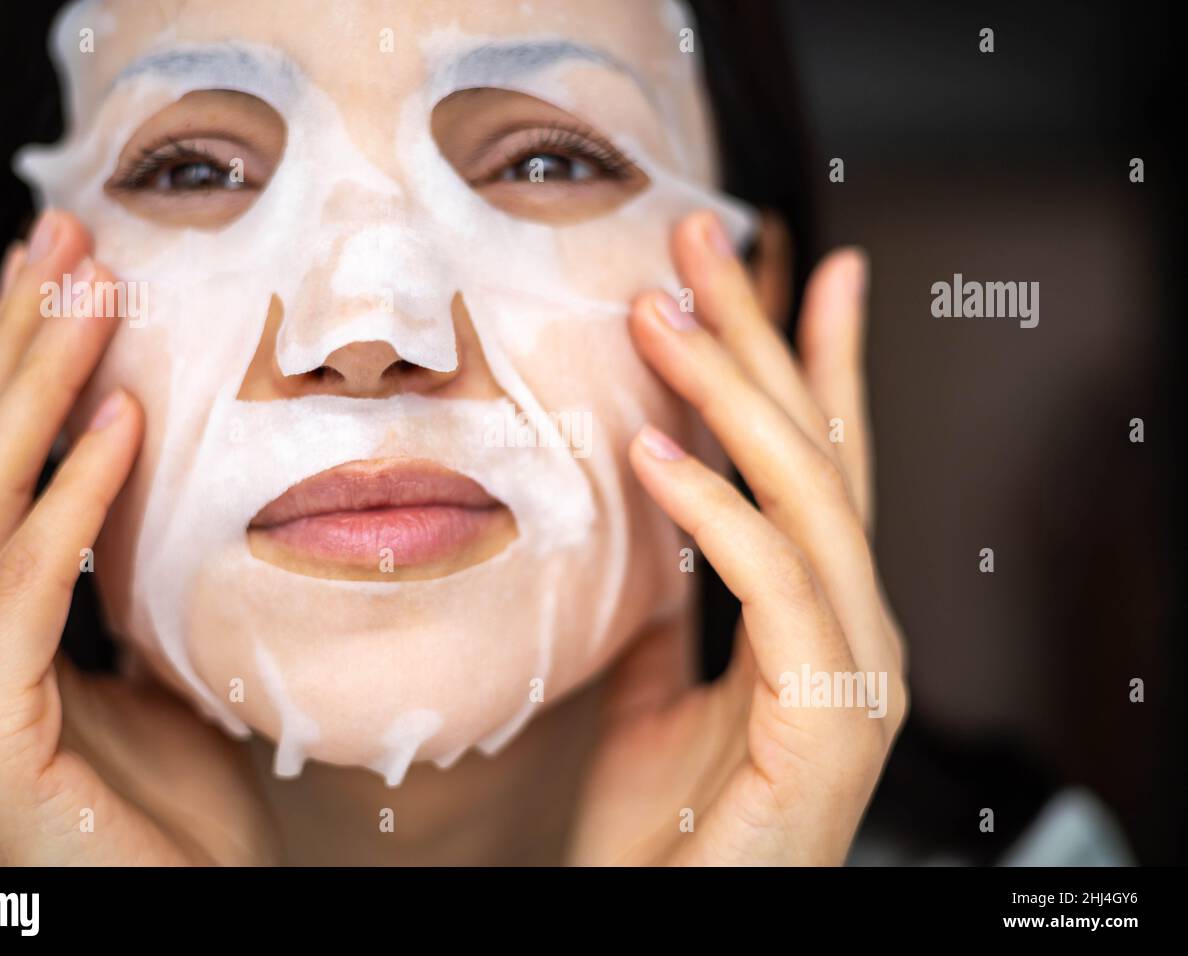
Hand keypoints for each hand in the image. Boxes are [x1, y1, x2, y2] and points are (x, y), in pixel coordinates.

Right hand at [0, 210, 276, 864]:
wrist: (187, 903)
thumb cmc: (174, 789)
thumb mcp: (146, 647)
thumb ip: (117, 566)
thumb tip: (134, 456)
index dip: (19, 355)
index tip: (65, 260)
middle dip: (17, 340)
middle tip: (65, 235)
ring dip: (40, 387)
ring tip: (90, 290)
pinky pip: (27, 592)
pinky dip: (72, 500)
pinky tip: (119, 420)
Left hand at [570, 211, 906, 864]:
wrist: (671, 926)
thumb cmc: (667, 829)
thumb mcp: (660, 690)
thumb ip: (674, 608)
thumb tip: (650, 525)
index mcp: (817, 613)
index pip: (817, 461)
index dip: (808, 358)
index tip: (788, 263)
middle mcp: (854, 626)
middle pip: (816, 450)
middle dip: (765, 334)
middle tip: (709, 236)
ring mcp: (857, 671)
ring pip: (806, 497)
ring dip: (731, 393)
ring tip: (660, 310)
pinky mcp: (833, 717)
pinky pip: (772, 586)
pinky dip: (715, 509)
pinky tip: (654, 449)